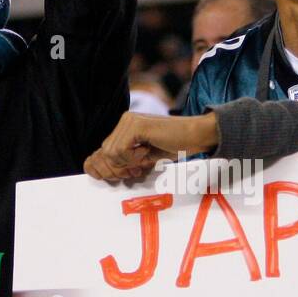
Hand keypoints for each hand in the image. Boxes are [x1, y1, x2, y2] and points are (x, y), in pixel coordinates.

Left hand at [84, 112, 219, 182]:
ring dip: (128, 163)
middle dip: (117, 169)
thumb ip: (126, 161)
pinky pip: (121, 150)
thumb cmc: (174, 146)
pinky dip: (133, 158)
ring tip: (144, 159)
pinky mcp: (136, 125)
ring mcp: (129, 121)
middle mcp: (124, 121)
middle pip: (104, 153)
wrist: (194, 135)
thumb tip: (105, 172)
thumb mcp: (144, 157)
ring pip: (111, 153)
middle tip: (136, 171)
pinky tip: (147, 152)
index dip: (107, 168)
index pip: (102, 151)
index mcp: (125, 127)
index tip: (123, 176)